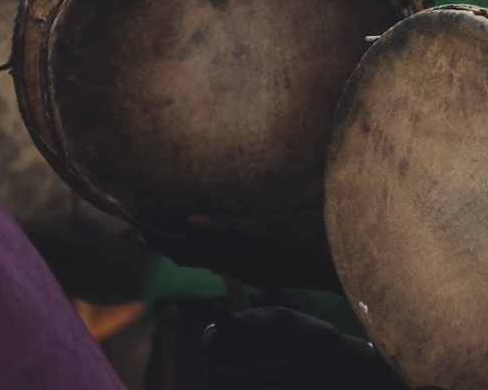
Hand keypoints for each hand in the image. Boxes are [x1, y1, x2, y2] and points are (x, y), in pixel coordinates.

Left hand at [141, 211, 336, 290]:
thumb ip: (236, 225)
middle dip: (168, 240)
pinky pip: (229, 256)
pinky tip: (214, 232)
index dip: (160, 240)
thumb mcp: (277, 228)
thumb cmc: (318, 239)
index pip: (186, 252)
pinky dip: (212, 243)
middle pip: (193, 255)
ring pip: (210, 257)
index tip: (137, 224)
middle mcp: (242, 266)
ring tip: (172, 220)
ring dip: (188, 242)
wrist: (350, 265)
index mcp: (239, 258)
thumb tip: (192, 221)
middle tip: (145, 218)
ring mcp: (255, 268)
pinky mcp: (267, 265)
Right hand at [201, 304, 398, 389]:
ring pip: (226, 386)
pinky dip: (265, 389)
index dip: (238, 345)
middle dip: (254, 365)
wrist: (333, 369)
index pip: (210, 340)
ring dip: (262, 377)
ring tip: (287, 369)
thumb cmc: (308, 339)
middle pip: (215, 370)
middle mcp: (224, 359)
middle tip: (285, 359)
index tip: (269, 343)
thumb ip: (247, 322)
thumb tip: (214, 310)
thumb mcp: (282, 324)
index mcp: (230, 331)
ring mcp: (233, 382)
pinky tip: (282, 386)